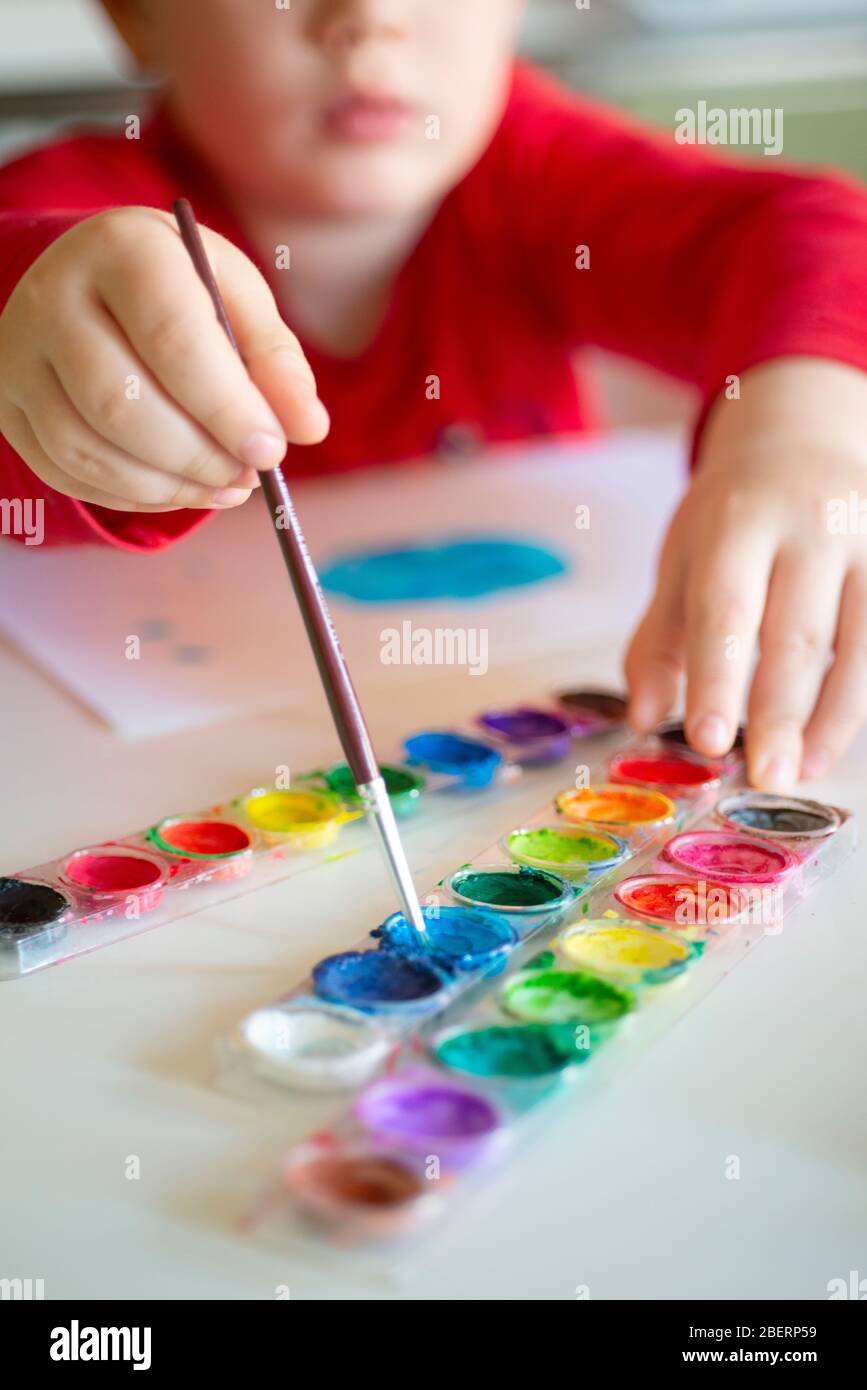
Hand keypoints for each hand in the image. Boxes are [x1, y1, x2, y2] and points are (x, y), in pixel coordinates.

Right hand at [0, 207, 327, 511]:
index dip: (227, 407)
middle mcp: (54, 297)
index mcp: (124, 250)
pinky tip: (178, 487)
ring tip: (223, 485)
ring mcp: (19, 354)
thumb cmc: (179, 291)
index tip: (271, 449)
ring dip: (167, 486)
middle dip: (197, 457)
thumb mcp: (236, 299)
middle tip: (247, 474)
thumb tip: (305, 428)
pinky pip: (65, 471)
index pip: (172, 340)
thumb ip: (275, 360)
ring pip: (85, 447)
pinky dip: (131, 495)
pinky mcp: (8, 404)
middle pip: (119, 404)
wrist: (92, 282)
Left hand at [625, 357, 866, 790]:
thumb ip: (658, 640)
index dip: (717, 679)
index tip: (708, 742)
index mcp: (739, 524)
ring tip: (803, 768)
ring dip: (835, 717)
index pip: (726, 611)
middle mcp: (811, 526)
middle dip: (779, 713)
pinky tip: (839, 736)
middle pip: (796, 634)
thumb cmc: (732, 515)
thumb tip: (643, 717)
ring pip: (861, 641)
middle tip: (764, 777)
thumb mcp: (682, 560)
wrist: (802, 435)